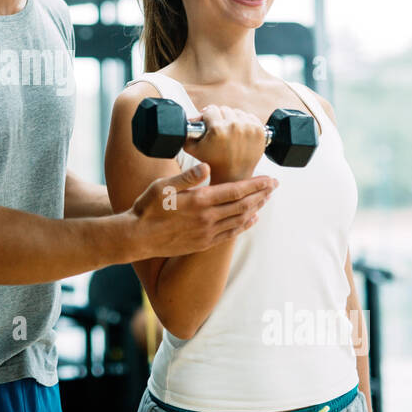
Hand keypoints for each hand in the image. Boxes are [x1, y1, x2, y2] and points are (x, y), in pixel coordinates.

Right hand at [127, 163, 276, 258]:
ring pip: (239, 220)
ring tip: (266, 199)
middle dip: (261, 194)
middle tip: (274, 186)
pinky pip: (230, 234)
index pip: (236, 191)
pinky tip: (251, 220)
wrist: (137, 237)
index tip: (270, 179)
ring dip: (255, 209)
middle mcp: (207, 218)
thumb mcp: (162, 186)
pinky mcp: (203, 244)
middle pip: (243, 205)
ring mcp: (207, 233)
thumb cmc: (147, 208)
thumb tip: (207, 167)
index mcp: (200, 201)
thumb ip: (187, 176)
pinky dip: (244, 226)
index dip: (255, 184)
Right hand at [181, 105, 268, 181]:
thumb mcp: (192, 148)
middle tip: (218, 129)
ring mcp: (249, 128)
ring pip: (237, 112)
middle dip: (219, 118)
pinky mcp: (259, 131)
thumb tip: (191, 118)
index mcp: (218, 129)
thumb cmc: (212, 163)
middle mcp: (235, 126)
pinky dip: (245, 122)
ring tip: (229, 131)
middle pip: (224, 109)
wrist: (232, 175)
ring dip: (232, 119)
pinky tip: (240, 133)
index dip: (207, 116)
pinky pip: (250, 117)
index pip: (211, 109)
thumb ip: (186, 131)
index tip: (208, 123)